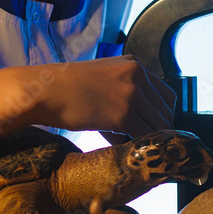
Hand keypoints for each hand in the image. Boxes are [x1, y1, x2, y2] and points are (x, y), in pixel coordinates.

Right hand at [25, 56, 176, 137]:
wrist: (46, 90)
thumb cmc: (68, 88)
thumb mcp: (103, 77)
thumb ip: (124, 90)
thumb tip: (138, 121)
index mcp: (134, 64)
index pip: (166, 93)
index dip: (164, 112)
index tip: (158, 126)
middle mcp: (137, 75)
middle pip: (166, 108)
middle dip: (162, 127)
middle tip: (153, 142)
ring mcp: (131, 94)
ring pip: (158, 122)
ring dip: (152, 137)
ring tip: (141, 147)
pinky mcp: (122, 114)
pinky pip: (144, 133)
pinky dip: (140, 143)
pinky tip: (131, 149)